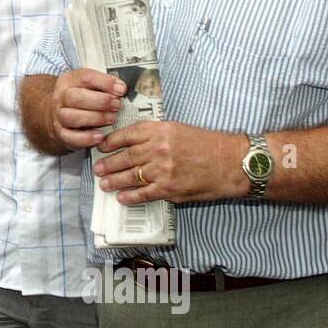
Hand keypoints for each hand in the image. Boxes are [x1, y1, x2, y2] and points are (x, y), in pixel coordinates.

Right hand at [49, 68, 126, 150]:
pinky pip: (70, 137)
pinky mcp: (61, 133)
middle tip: (116, 105)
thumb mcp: (90, 83)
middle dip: (100, 102)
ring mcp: (59, 116)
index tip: (120, 89)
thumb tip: (121, 88)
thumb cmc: (81, 96)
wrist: (59, 111)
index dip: (105, 83)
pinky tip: (99, 136)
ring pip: (71, 117)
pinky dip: (86, 138)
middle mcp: (61, 97)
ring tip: (111, 119)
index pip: (85, 78)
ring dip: (95, 119)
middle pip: (75, 98)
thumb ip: (105, 84)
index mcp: (69, 80)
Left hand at [93, 121, 247, 204]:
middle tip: (97, 168)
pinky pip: (143, 193)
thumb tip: (134, 144)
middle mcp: (157, 148)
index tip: (100, 147)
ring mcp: (161, 169)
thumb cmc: (207, 144)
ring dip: (114, 181)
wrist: (230, 162)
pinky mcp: (168, 188)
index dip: (110, 142)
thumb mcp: (178, 129)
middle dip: (108, 164)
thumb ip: (155, 135)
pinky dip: (130, 196)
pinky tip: (122, 197)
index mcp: (159, 130)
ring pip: (130, 176)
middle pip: (124, 157)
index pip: (126, 135)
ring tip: (104, 183)